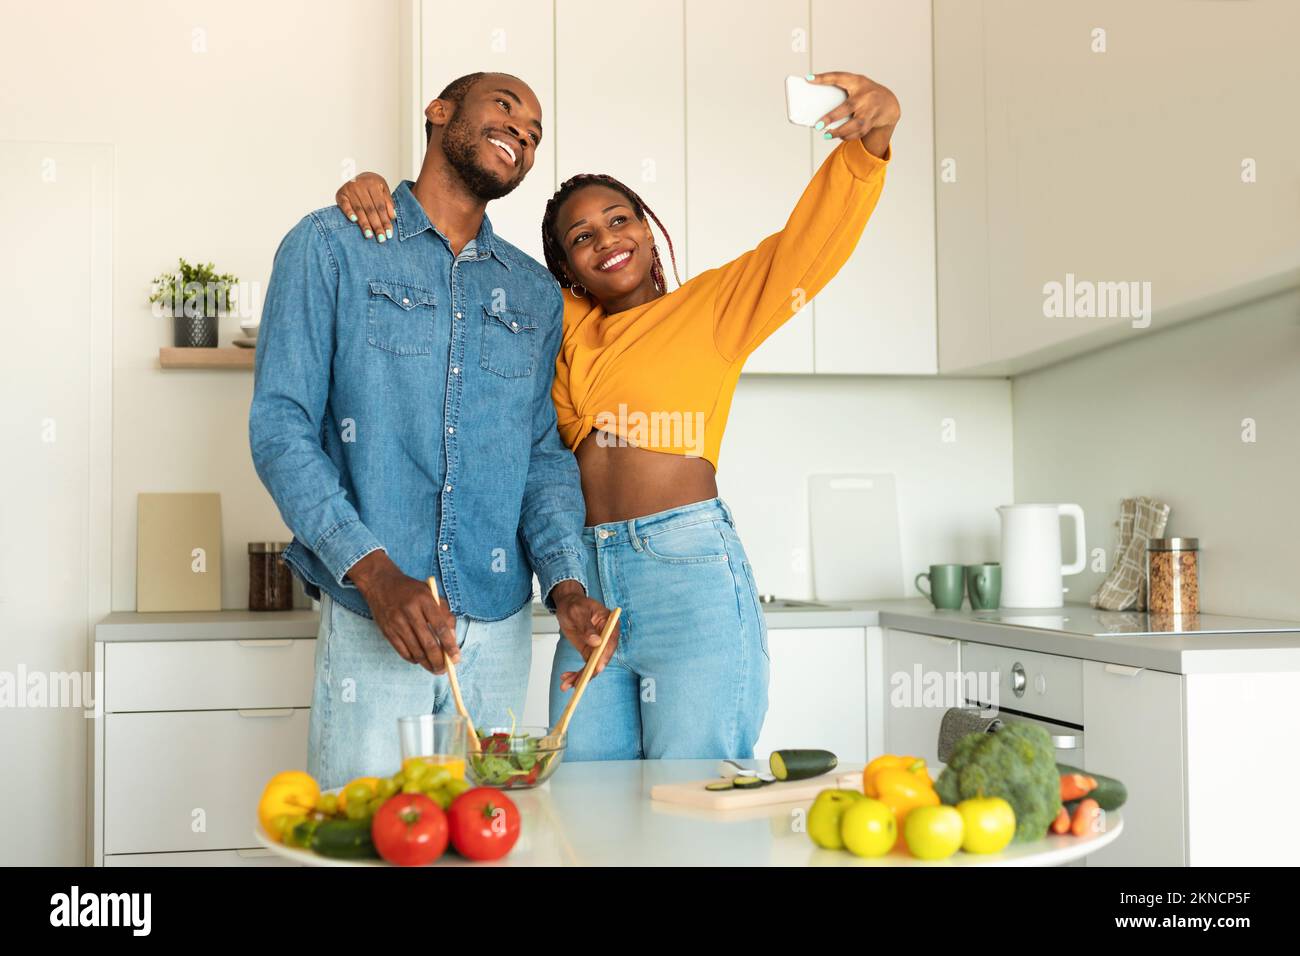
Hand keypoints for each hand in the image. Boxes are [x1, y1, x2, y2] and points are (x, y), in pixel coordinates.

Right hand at [336, 172, 395, 241]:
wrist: (356, 175)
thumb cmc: (372, 185)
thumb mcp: (383, 190)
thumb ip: (388, 202)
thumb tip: (392, 217)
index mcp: (373, 184)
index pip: (381, 206)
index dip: (385, 221)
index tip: (389, 233)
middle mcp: (361, 185)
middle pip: (370, 209)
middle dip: (376, 225)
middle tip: (381, 238)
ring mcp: (350, 189)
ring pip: (359, 210)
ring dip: (364, 224)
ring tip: (369, 235)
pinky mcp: (340, 194)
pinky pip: (344, 205)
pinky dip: (349, 212)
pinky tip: (354, 221)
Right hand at [346, 551, 457, 672]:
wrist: (381, 584)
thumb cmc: (412, 591)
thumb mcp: (432, 594)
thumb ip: (445, 614)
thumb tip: (452, 639)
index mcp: (425, 600)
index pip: (440, 627)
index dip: (450, 645)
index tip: (456, 658)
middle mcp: (410, 611)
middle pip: (428, 643)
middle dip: (439, 661)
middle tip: (445, 669)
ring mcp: (397, 622)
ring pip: (415, 651)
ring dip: (427, 664)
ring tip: (435, 668)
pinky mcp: (387, 631)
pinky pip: (402, 651)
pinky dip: (413, 659)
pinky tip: (420, 660)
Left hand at [550, 581, 619, 691]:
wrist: (568, 605)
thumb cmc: (575, 604)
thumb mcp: (578, 612)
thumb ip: (587, 626)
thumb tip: (596, 642)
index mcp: (610, 624)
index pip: (611, 642)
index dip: (605, 656)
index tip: (598, 667)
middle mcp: (607, 637)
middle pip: (602, 657)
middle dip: (590, 671)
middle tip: (579, 682)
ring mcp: (598, 646)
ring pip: (593, 666)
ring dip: (581, 677)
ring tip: (567, 684)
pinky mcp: (589, 652)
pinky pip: (585, 666)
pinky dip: (576, 674)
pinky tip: (566, 680)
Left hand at [810, 71, 899, 157]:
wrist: (888, 103)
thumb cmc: (865, 93)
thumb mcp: (854, 84)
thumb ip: (838, 89)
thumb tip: (814, 99)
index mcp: (857, 82)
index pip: (839, 77)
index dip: (823, 78)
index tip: (808, 79)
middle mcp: (865, 95)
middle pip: (848, 107)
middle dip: (832, 117)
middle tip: (818, 126)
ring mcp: (870, 110)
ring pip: (856, 124)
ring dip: (840, 131)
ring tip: (826, 134)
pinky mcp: (873, 122)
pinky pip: (859, 132)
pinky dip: (848, 136)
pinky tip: (839, 136)